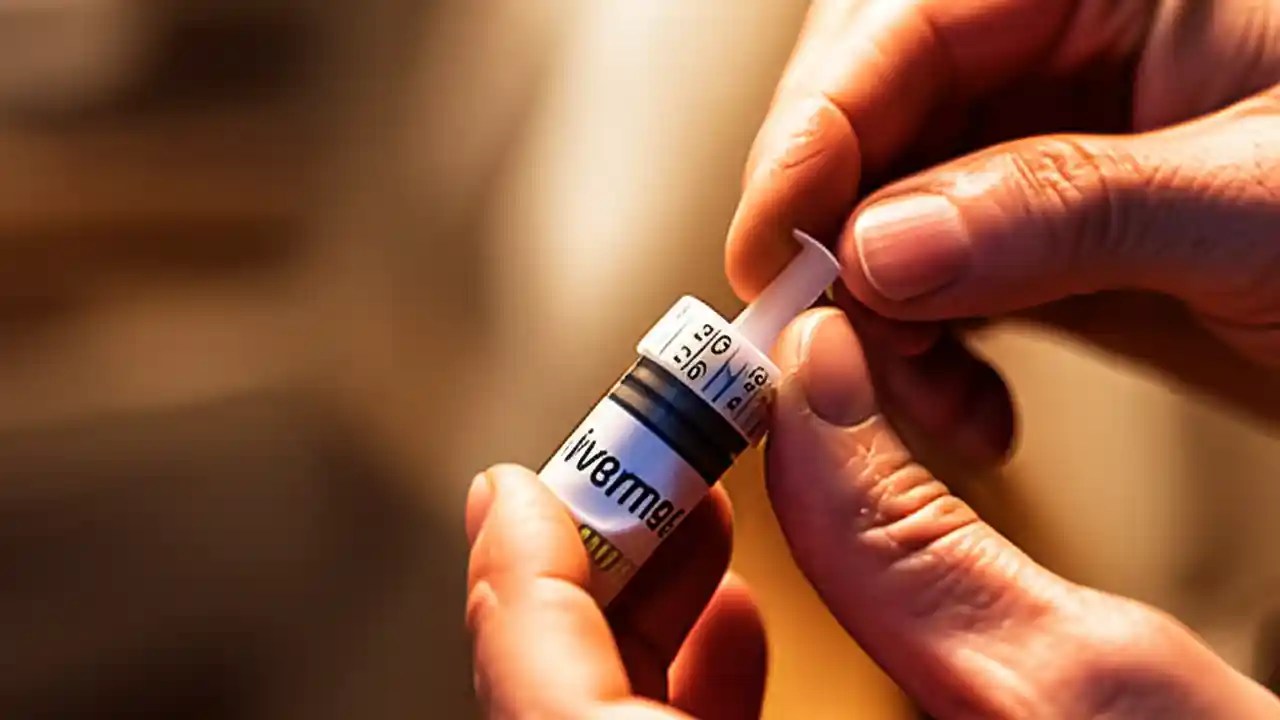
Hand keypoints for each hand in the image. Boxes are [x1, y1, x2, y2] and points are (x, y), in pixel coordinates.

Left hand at [465, 313, 1279, 717]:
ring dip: (639, 624)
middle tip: (639, 471)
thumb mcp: (1081, 685)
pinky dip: (693, 689)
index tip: (515, 486)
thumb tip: (815, 374)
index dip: (521, 594)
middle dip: (591, 583)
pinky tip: (741, 616)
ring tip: (698, 513)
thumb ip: (910, 537)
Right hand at [728, 0, 1279, 465]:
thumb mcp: (1260, 205)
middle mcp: (1065, 42)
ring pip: (885, 203)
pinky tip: (965, 404)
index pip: (904, 18)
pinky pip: (929, 272)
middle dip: (839, 232)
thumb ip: (1064, 209)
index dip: (817, 127)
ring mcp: (1045, 140)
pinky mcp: (1039, 227)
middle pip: (874, 112)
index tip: (772, 240)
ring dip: (876, 314)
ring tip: (927, 395)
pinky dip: (921, 348)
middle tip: (826, 327)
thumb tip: (884, 245)